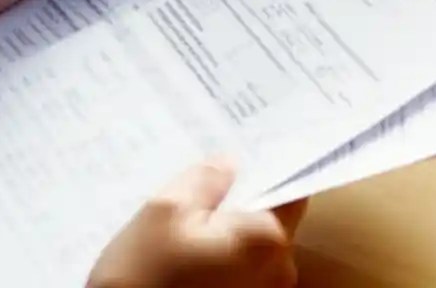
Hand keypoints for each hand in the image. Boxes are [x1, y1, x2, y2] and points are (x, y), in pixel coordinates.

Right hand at [88, 159, 307, 287]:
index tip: (246, 159)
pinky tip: (188, 258)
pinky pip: (240, 276)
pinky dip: (221, 264)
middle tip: (206, 193)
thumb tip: (229, 165)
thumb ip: (205, 180)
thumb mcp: (165, 211)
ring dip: (228, 238)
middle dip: (242, 207)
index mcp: (269, 238)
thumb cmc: (145, 275)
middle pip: (271, 222)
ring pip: (253, 252)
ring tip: (189, 227)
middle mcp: (278, 271)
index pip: (291, 191)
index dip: (269, 173)